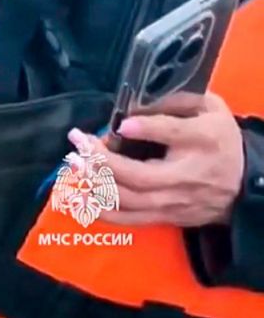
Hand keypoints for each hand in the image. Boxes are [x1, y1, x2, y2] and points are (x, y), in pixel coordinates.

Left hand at [69, 93, 244, 227]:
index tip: (121, 124)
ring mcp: (176, 200)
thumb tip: (138, 97)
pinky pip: (130, 220)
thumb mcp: (208, 109)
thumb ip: (178, 99)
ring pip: (131, 200)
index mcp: (203, 140)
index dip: (146, 128)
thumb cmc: (217, 138)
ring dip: (96, 183)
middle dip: (103, 161)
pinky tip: (79, 197)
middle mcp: (188, 175)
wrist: (243, 184)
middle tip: (78, 141)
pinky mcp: (166, 216)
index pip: (174, 134)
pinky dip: (102, 211)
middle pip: (142, 176)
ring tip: (73, 163)